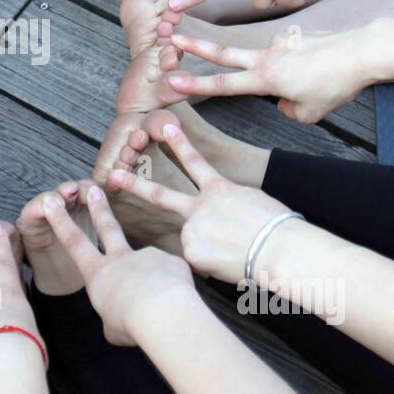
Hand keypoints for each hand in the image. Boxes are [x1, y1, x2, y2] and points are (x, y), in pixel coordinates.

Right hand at [41, 182, 195, 345]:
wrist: (162, 312)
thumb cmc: (130, 323)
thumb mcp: (111, 328)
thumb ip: (113, 316)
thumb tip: (119, 317)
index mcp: (98, 274)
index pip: (73, 242)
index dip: (61, 221)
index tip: (50, 201)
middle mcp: (121, 259)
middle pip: (107, 227)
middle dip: (98, 208)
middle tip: (93, 189)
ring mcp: (147, 256)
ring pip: (149, 268)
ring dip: (153, 282)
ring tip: (159, 305)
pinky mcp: (171, 260)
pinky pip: (172, 277)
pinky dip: (174, 289)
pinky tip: (176, 303)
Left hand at [105, 120, 292, 281]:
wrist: (281, 249)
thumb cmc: (279, 228)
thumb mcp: (253, 204)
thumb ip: (229, 206)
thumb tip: (221, 218)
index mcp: (220, 190)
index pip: (195, 162)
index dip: (179, 144)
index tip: (166, 127)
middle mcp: (200, 207)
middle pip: (160, 195)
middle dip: (133, 184)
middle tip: (112, 175)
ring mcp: (193, 229)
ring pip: (192, 242)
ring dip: (209, 250)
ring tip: (235, 254)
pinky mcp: (191, 252)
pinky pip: (197, 263)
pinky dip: (211, 266)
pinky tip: (230, 264)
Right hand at [166, 27, 370, 123]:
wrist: (361, 52)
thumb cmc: (335, 84)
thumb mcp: (309, 112)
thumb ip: (288, 110)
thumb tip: (283, 100)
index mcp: (266, 78)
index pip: (223, 85)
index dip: (195, 85)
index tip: (172, 80)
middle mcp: (267, 56)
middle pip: (224, 53)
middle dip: (197, 46)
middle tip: (174, 37)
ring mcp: (281, 42)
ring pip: (270, 60)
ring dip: (284, 73)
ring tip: (318, 80)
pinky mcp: (296, 34)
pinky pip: (293, 56)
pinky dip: (303, 65)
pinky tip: (323, 67)